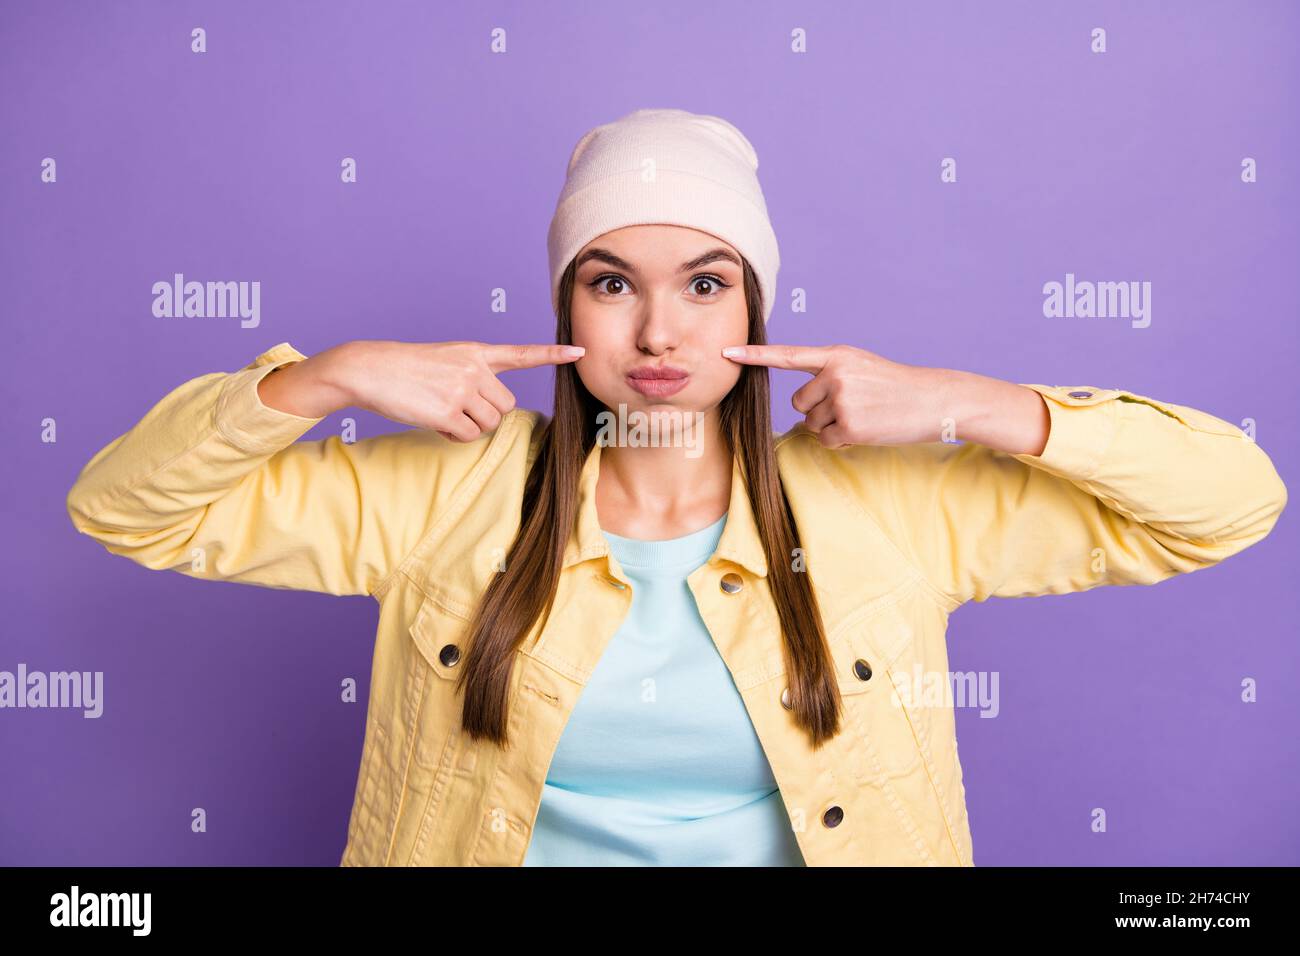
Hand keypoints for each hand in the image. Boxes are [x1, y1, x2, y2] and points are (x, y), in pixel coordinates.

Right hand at [309, 340, 583, 440]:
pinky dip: (454, 436)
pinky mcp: (447, 411)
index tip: (578, 351)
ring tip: (442, 411)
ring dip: (469, 426)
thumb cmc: (406, 369)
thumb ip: (473, 376)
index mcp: (474, 352)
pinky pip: (467, 436)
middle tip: (458, 409)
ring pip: (489, 424)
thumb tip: (491, 411)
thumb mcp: (445, 360)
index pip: (520, 353)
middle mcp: (473, 368)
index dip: (551, 353)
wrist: (369, 369)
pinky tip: (435, 421)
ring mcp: (461, 389)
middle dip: (486, 415)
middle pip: (505, 406)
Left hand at [720, 343, 952, 447]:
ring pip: (812, 422)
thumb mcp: (860, 366)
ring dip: (832, 426)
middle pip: (799, 401)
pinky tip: (865, 429)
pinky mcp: (849, 424)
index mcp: (835, 355)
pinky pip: (825, 439)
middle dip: (819, 410)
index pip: (787, 355)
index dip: (754, 356)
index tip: (726, 353)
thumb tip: (802, 406)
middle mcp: (834, 373)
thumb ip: (828, 374)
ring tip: (863, 416)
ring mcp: (841, 399)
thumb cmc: (894, 386)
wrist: (931, 399)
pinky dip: (841, 440)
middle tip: (852, 407)